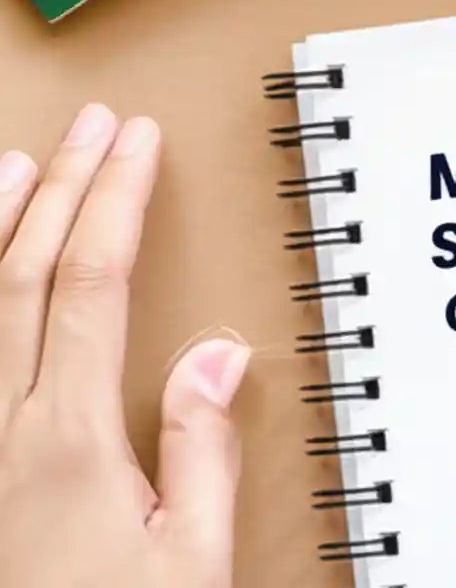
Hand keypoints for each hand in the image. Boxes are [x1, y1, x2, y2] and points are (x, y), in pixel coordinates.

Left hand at [0, 104, 248, 586]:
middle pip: (24, 273)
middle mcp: (2, 427)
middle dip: (66, 185)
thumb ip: (200, 450)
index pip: (91, 283)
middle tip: (96, 126)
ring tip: (21, 163)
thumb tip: (220, 354)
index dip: (116, 200)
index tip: (138, 143)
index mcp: (71, 440)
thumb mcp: (191, 559)